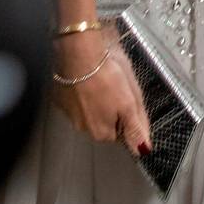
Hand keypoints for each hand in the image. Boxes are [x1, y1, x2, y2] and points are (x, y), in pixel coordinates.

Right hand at [51, 24, 151, 156]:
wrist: (80, 52)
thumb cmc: (108, 75)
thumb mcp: (130, 102)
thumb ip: (135, 128)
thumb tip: (143, 150)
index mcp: (102, 131)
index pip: (120, 134)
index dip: (127, 117)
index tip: (128, 100)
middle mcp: (83, 128)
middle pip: (105, 123)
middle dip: (113, 109)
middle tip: (117, 88)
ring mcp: (69, 113)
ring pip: (90, 112)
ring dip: (97, 101)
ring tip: (102, 81)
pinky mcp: (60, 98)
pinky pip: (76, 100)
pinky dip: (83, 92)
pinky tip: (88, 79)